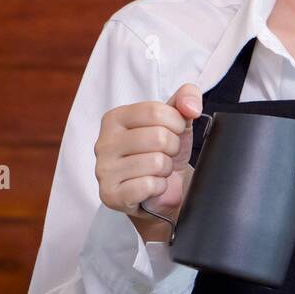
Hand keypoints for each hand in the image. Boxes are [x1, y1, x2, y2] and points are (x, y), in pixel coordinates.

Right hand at [94, 83, 203, 241]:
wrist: (161, 191)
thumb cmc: (164, 153)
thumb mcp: (178, 121)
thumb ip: (186, 99)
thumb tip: (191, 106)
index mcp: (115, 118)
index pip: (155, 111)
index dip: (176, 124)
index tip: (173, 132)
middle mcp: (103, 142)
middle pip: (158, 137)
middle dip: (172, 148)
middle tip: (165, 155)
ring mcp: (104, 170)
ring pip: (156, 162)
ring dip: (165, 169)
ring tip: (157, 170)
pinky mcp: (110, 195)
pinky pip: (149, 185)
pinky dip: (159, 187)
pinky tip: (151, 186)